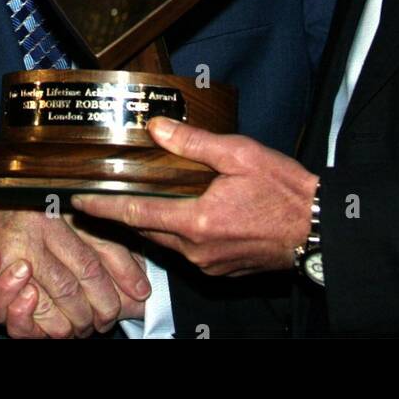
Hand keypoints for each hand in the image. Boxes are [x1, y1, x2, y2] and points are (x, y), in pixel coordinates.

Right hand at [0, 197, 149, 337]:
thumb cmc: (21, 214)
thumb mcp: (66, 217)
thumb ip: (103, 243)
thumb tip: (141, 283)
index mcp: (53, 214)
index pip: (92, 260)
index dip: (116, 286)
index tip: (137, 299)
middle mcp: (29, 233)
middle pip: (70, 287)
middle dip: (91, 313)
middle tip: (104, 322)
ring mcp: (2, 255)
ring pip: (44, 305)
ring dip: (64, 325)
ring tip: (77, 328)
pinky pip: (10, 314)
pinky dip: (32, 326)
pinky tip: (47, 325)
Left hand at [72, 118, 318, 275]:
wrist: (318, 228)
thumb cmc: (284, 190)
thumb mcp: (240, 154)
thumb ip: (194, 143)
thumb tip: (157, 128)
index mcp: (197, 221)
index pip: (136, 214)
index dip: (104, 207)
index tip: (79, 202)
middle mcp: (197, 250)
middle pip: (146, 231)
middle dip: (122, 216)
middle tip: (100, 198)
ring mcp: (209, 264)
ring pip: (166, 243)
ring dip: (150, 224)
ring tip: (138, 200)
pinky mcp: (222, 270)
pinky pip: (187, 252)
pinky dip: (175, 234)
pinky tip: (180, 215)